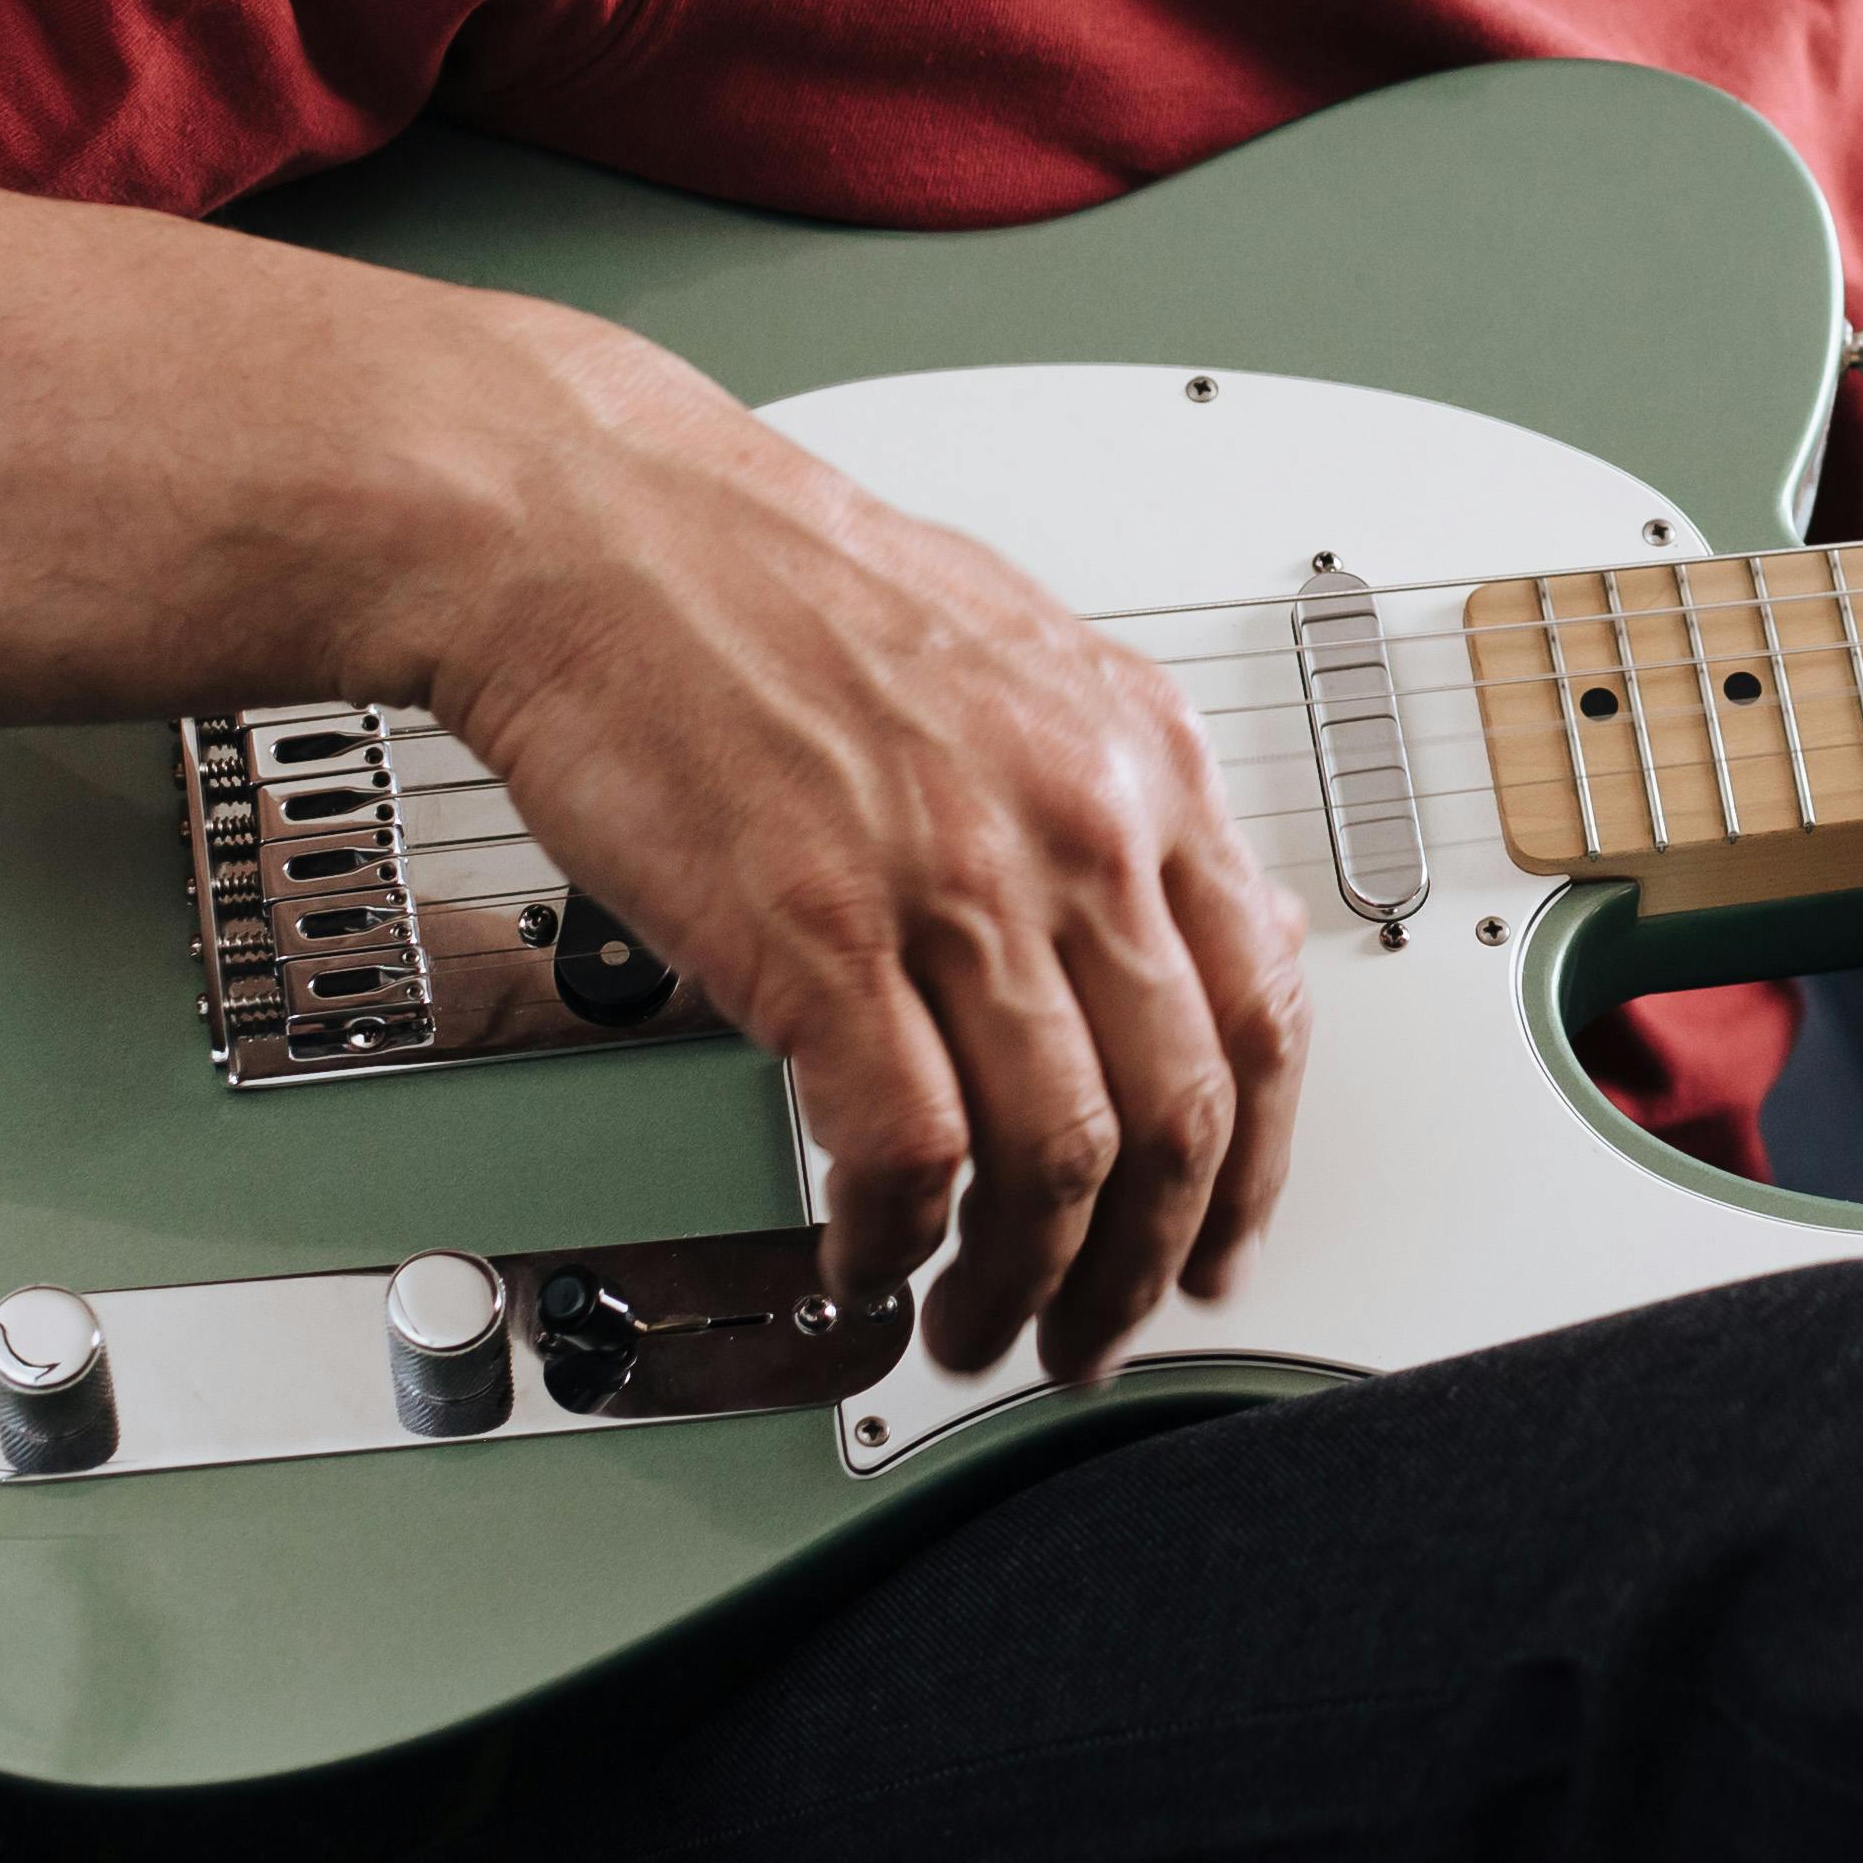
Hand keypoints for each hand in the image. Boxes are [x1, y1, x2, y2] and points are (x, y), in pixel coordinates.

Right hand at [368, 303, 1309, 1383]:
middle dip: (1145, 1262)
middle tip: (1097, 1329)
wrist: (599, 532)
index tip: (1214, 1238)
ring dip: (1024, 1283)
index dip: (1252, 1163)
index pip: (1264, 1009)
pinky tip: (868, 1258)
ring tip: (974, 1326)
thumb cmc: (774, 586)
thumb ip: (1111, 801)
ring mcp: (954, 884)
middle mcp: (1077, 825)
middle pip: (1178, 1112)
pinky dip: (896, 1241)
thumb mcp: (1019, 658)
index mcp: (1140, 760)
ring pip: (1058, 1158)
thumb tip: (1186, 922)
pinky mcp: (819, 938)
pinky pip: (906, 1153)